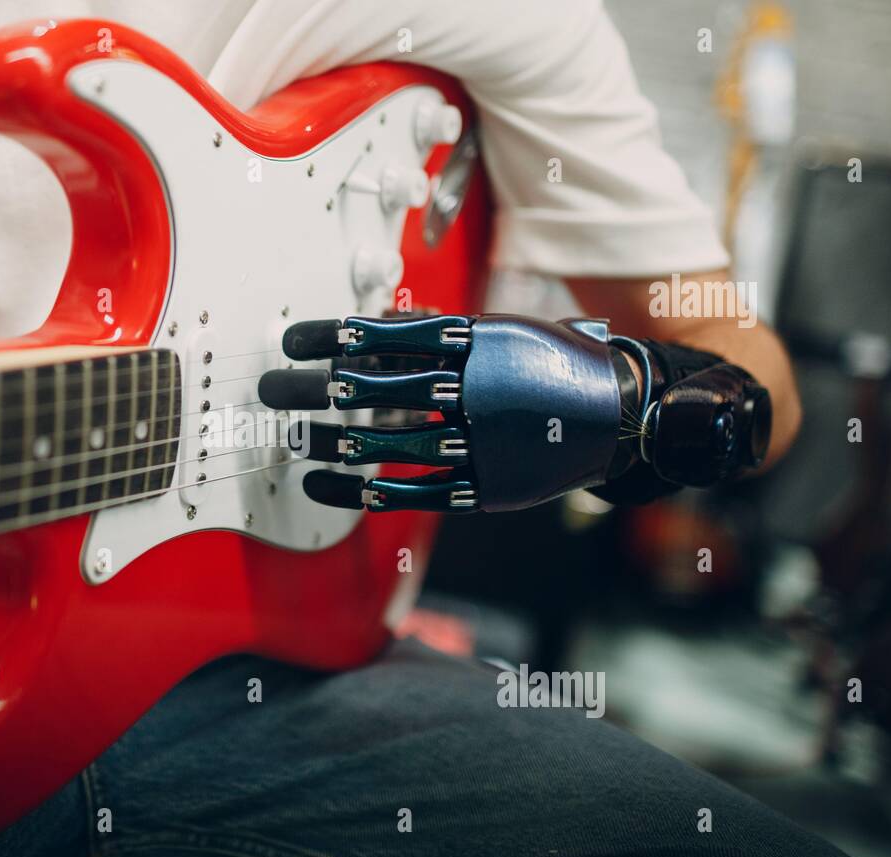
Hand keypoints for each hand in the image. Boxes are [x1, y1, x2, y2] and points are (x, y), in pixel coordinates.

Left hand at [259, 314, 630, 512]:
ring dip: (332, 443)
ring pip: (389, 445)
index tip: (292, 340)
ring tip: (293, 440)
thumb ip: (440, 333)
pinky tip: (327, 487)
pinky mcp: (486, 486)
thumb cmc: (549, 364)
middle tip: (272, 392)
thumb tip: (372, 331)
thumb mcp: (501, 331)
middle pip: (378, 391)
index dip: (332, 337)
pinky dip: (363, 491)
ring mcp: (484, 442)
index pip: (387, 336)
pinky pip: (412, 492)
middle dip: (316, 392)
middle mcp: (478, 390)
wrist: (618, 413)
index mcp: (477, 342)